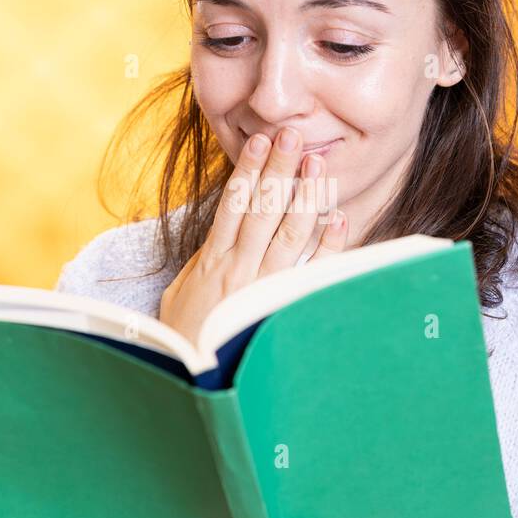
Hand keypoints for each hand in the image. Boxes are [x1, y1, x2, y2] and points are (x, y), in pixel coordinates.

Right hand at [158, 127, 346, 345]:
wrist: (192, 380)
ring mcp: (262, 288)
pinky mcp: (280, 307)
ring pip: (288, 234)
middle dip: (278, 170)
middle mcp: (239, 269)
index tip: (258, 141)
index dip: (247, 171)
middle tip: (292, 136)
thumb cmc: (184, 338)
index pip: (232, 204)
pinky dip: (327, 246)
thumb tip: (216, 238)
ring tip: (316, 164)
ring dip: (303, 197)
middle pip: (262, 210)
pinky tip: (338, 220)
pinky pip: (309, 272)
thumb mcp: (180, 293)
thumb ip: (200, 262)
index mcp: (211, 261)